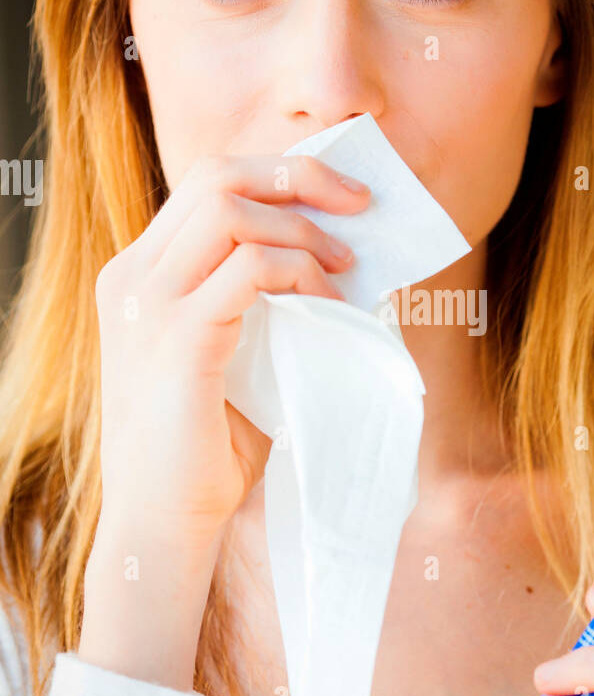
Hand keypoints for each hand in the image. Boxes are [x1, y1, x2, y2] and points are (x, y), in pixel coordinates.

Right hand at [94, 152, 368, 542]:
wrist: (164, 520)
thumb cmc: (206, 446)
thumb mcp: (235, 353)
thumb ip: (263, 302)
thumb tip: (343, 260)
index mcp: (138, 274)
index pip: (206, 184)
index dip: (277, 175)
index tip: (338, 195)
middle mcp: (133, 276)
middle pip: (217, 176)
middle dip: (299, 176)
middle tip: (359, 205)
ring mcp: (148, 303)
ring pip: (233, 212)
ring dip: (304, 231)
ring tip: (346, 268)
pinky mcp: (178, 337)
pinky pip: (251, 270)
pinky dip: (302, 276)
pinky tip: (329, 306)